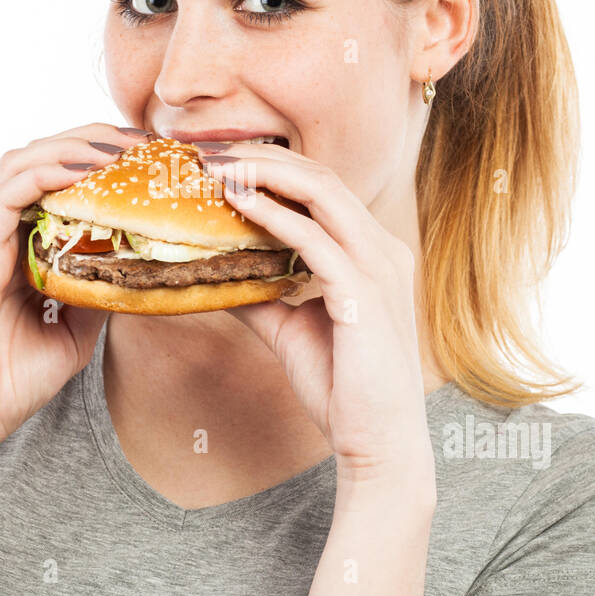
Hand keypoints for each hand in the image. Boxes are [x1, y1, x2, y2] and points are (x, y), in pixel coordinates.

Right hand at [0, 123, 150, 458]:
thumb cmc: (9, 384)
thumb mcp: (75, 336)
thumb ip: (97, 297)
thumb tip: (138, 269)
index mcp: (27, 250)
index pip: (61, 183)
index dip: (101, 161)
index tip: (148, 160)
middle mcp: (7, 236)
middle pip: (44, 159)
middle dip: (93, 139)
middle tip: (142, 140)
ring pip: (22, 162)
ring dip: (71, 144)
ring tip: (117, 145)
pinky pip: (7, 193)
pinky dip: (45, 170)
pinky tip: (82, 167)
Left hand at [199, 144, 434, 489]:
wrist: (379, 444)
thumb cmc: (344, 389)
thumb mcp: (291, 330)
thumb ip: (261, 295)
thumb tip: (215, 275)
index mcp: (373, 253)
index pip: (323, 189)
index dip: (274, 167)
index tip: (223, 161)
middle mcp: (383, 250)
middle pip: (322, 178)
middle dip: (265, 157)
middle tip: (211, 151)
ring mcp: (379, 269)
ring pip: (323, 194)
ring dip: (267, 173)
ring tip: (219, 166)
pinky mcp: (364, 295)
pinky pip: (316, 241)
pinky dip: (276, 216)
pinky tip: (241, 203)